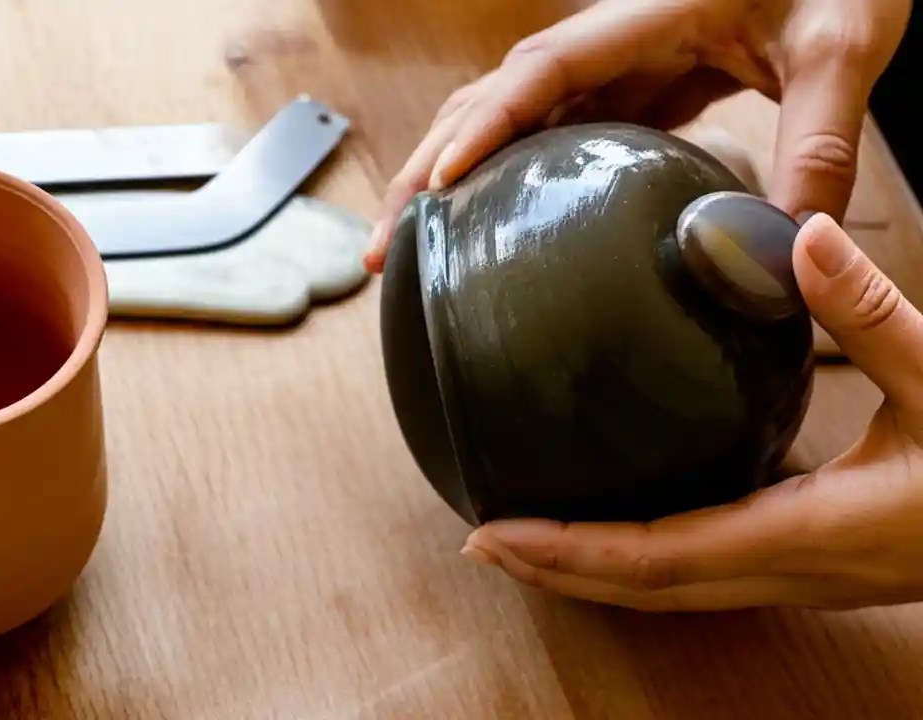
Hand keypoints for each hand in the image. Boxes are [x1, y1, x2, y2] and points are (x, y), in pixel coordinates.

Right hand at [363, 0, 910, 272]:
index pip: (540, 71)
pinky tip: (489, 232)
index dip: (482, 126)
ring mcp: (614, 69)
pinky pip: (550, 140)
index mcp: (643, 17)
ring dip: (449, 183)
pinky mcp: (630, 93)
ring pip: (505, 125)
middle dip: (426, 172)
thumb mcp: (841, 49)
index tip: (438, 186)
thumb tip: (784, 251)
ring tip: (412, 253)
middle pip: (489, 103)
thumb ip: (819, 144)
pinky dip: (504, 183)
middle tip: (384, 251)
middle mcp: (610, 43)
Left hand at [460, 214, 922, 611]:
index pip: (659, 556)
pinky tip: (626, 519)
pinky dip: (649, 555)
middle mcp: (794, 569)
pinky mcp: (816, 557)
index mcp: (810, 532)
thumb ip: (870, 313)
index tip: (496, 535)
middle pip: (649, 589)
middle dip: (561, 572)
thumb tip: (801, 237)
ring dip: (598, 571)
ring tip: (533, 539)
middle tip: (484, 539)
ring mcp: (805, 574)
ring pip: (676, 588)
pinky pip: (708, 568)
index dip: (570, 553)